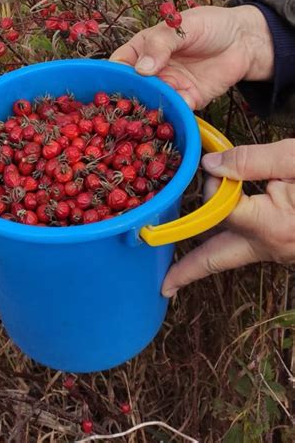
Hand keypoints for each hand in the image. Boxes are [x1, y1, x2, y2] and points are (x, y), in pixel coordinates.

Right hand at [110, 5, 273, 109]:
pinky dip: (171, 115)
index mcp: (144, 47)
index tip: (108, 86)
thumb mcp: (182, 26)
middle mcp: (153, 70)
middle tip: (125, 108)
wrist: (244, 39)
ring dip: (148, 110)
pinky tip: (169, 119)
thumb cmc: (210, 25)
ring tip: (145, 117)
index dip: (112, 75)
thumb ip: (161, 44)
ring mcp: (170, 85)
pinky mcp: (189, 99)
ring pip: (152, 101)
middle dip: (128, 98)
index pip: (120, 63)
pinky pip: (176, 110)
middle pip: (133, 87)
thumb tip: (142, 69)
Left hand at [161, 139, 294, 295]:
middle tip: (164, 285)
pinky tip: (220, 233)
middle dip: (188, 271)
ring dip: (209, 252)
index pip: (218, 209)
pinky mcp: (287, 247)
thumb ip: (251, 160)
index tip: (212, 161)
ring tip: (181, 263)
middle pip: (218, 259)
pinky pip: (253, 246)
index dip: (210, 184)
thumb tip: (210, 165)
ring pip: (235, 253)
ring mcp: (281, 252)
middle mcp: (273, 247)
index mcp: (271, 225)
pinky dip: (233, 240)